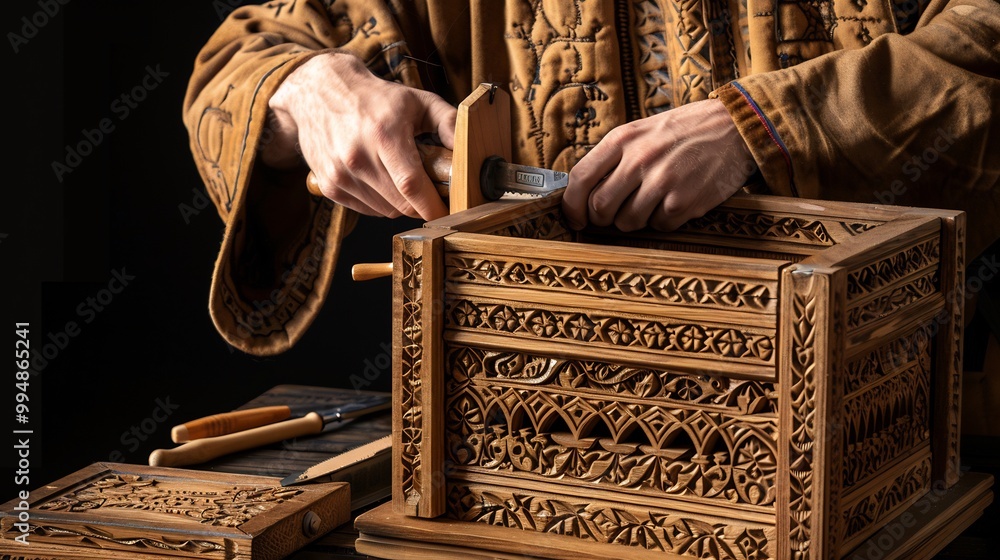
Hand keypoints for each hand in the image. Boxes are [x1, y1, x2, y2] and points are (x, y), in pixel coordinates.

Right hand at [262, 53, 455, 219]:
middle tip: (430, 188)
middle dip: (423, 204)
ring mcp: (340, 174)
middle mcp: (357, 157)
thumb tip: (470, 153)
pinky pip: (368, 210)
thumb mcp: (417, 101)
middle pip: (402, 204)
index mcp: (383, 134)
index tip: (449, 212)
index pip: (412, 185)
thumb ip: (449, 124)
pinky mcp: (330, 186)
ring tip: (400, 175)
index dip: (433, 206)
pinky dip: (381, 202)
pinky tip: (381, 178)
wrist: (320, 92)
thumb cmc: (375, 98)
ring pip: (386, 211)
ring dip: (401, 202)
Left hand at [562, 99, 755, 230]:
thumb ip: (613, 158)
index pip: (580, 179)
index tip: (576, 218)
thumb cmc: (683, 131)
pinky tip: (677, 199)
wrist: (734, 127)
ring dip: (635, 219)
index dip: (572, 206)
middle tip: (615, 215)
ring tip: (653, 200)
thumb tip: (584, 193)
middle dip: (602, 219)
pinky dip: (664, 220)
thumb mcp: (642, 131)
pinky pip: (659, 226)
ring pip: (628, 222)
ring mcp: (662, 182)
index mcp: (623, 140)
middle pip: (600, 208)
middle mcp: (639, 159)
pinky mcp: (684, 201)